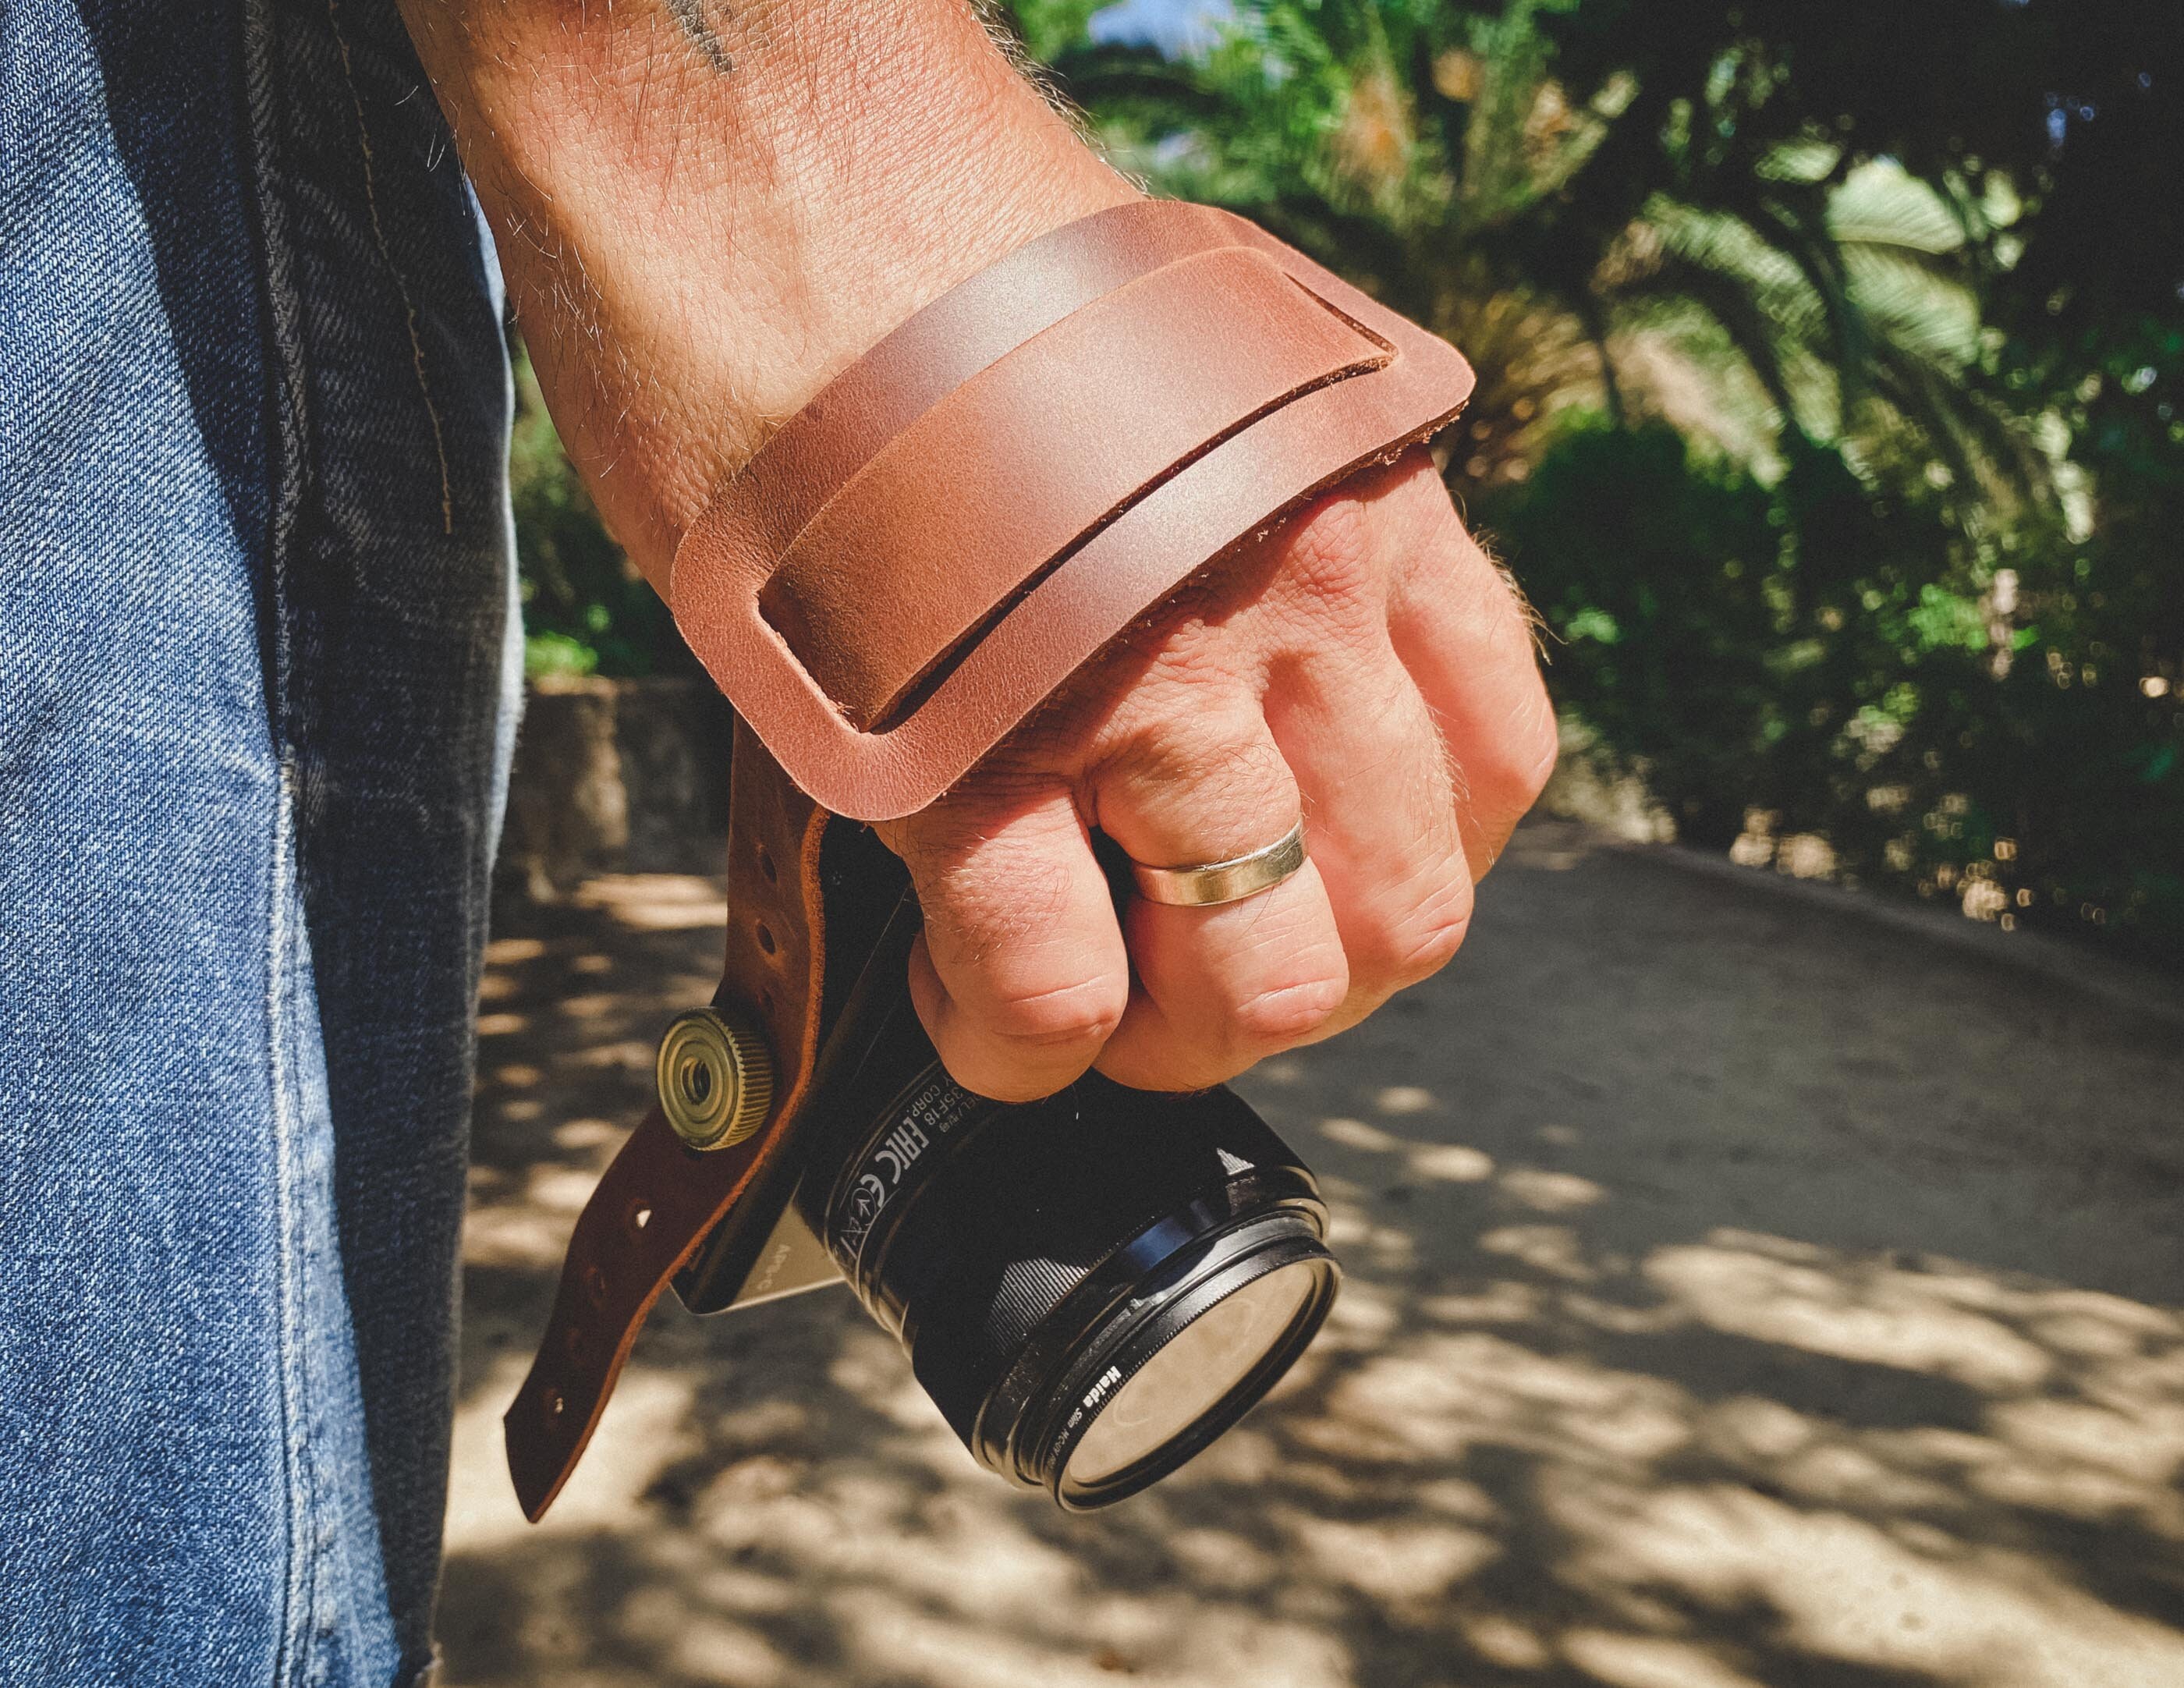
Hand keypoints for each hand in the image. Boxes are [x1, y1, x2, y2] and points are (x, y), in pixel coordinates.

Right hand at [397, 0, 1553, 1098]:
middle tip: (1198, 980)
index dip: (1408, 868)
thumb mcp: (1189, 347)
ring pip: (1256, 977)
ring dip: (1174, 1043)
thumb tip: (1243, 656)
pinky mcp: (967, 735)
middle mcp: (1292, 589)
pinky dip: (1016, 1044)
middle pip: (1398, 909)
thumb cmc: (950, 238)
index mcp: (1361, 490)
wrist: (762, 142)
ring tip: (1094, 1019)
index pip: (1498, 759)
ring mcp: (1145, 672)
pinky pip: (1049, 982)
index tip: (1313, 885)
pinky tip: (970, 1016)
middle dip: (1302, 991)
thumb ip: (1256, 501)